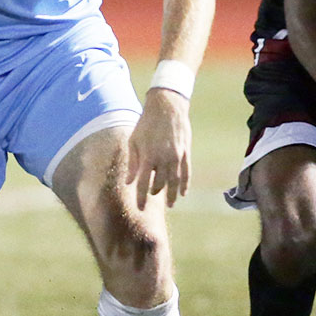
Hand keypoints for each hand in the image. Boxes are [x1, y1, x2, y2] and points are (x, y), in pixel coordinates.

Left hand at [125, 88, 191, 204]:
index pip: (143, 184)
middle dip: (155, 193)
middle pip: (160, 184)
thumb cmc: (146, 124)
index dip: (141, 198)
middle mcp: (163, 159)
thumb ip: (133, 163)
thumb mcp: (134, 141)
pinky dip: (185, 184)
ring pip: (175, 182)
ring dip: (172, 195)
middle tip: (151, 199)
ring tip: (170, 204)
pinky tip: (183, 193)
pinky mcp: (185, 153)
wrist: (167, 107)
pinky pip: (186, 173)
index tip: (140, 208)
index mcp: (148, 157)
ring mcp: (176, 156)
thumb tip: (129, 182)